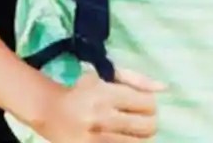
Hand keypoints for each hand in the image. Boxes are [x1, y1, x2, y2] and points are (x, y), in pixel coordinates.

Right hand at [36, 68, 163, 142]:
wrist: (48, 110)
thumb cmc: (80, 89)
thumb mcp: (103, 75)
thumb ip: (134, 78)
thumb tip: (164, 88)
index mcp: (104, 94)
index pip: (148, 103)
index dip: (148, 103)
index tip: (139, 103)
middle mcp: (102, 117)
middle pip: (149, 126)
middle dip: (148, 121)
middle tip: (138, 118)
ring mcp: (96, 138)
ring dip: (139, 136)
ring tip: (130, 130)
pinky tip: (122, 137)